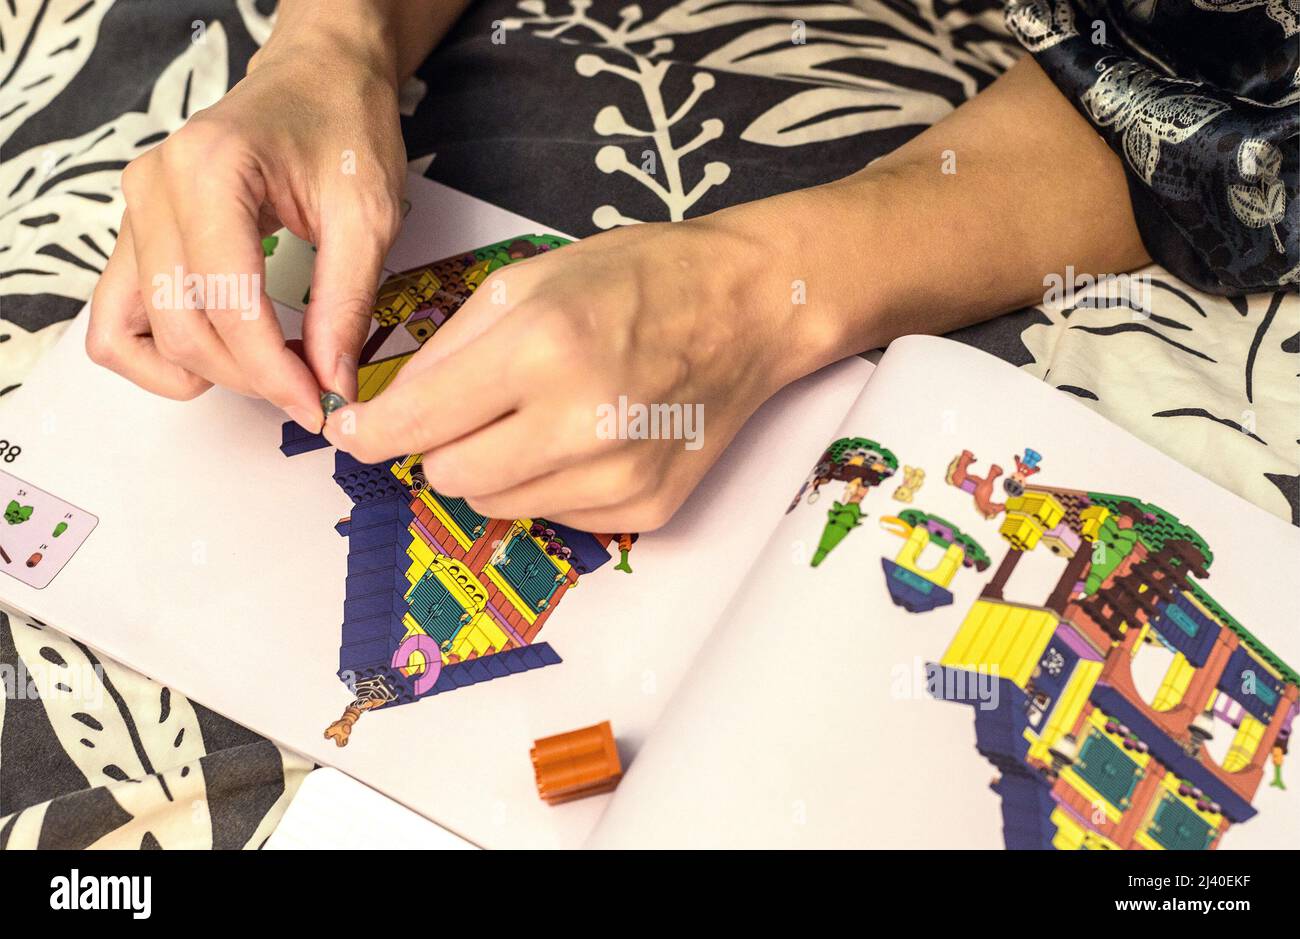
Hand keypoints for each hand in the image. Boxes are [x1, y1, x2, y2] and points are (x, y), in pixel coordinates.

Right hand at [86, 29, 406, 428]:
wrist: (319, 81)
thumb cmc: (344, 128)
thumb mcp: (368, 215)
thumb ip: (345, 305)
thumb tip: (331, 385)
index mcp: (210, 171)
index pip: (228, 304)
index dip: (275, 372)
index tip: (320, 404)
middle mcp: (155, 188)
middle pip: (183, 326)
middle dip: (251, 376)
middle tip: (313, 386)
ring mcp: (136, 211)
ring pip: (141, 332)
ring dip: (207, 371)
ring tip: (271, 367)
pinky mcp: (137, 234)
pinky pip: (116, 320)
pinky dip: (158, 356)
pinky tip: (219, 358)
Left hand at [323, 221, 811, 531]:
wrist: (748, 309)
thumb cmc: (640, 279)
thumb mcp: (529, 280)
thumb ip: (450, 348)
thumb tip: (392, 410)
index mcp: (542, 348)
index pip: (419, 422)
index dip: (369, 432)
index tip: (351, 433)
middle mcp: (580, 424)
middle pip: (448, 476)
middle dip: (442, 443)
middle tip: (475, 406)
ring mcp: (618, 477)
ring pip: (495, 504)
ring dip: (494, 466)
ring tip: (541, 415)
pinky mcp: (645, 509)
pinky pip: (553, 515)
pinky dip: (548, 482)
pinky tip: (587, 437)